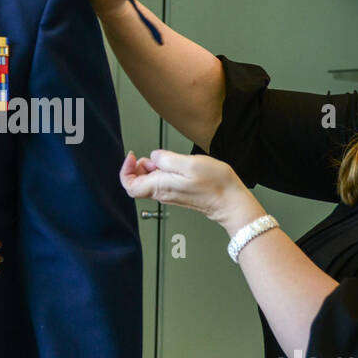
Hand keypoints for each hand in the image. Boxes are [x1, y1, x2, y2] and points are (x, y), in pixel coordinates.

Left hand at [119, 149, 261, 231]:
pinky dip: (162, 171)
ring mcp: (170, 194)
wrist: (231, 201)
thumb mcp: (189, 163)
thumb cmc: (215, 185)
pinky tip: (175, 164)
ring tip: (167, 159)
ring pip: (149, 181)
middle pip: (137, 182)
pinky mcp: (178, 192)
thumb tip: (153, 156)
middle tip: (154, 157)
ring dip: (152, 167)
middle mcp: (162, 193)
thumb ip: (166, 159)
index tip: (132, 157)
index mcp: (160, 187)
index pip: (130, 185)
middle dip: (139, 166)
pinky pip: (161, 182)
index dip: (126, 171)